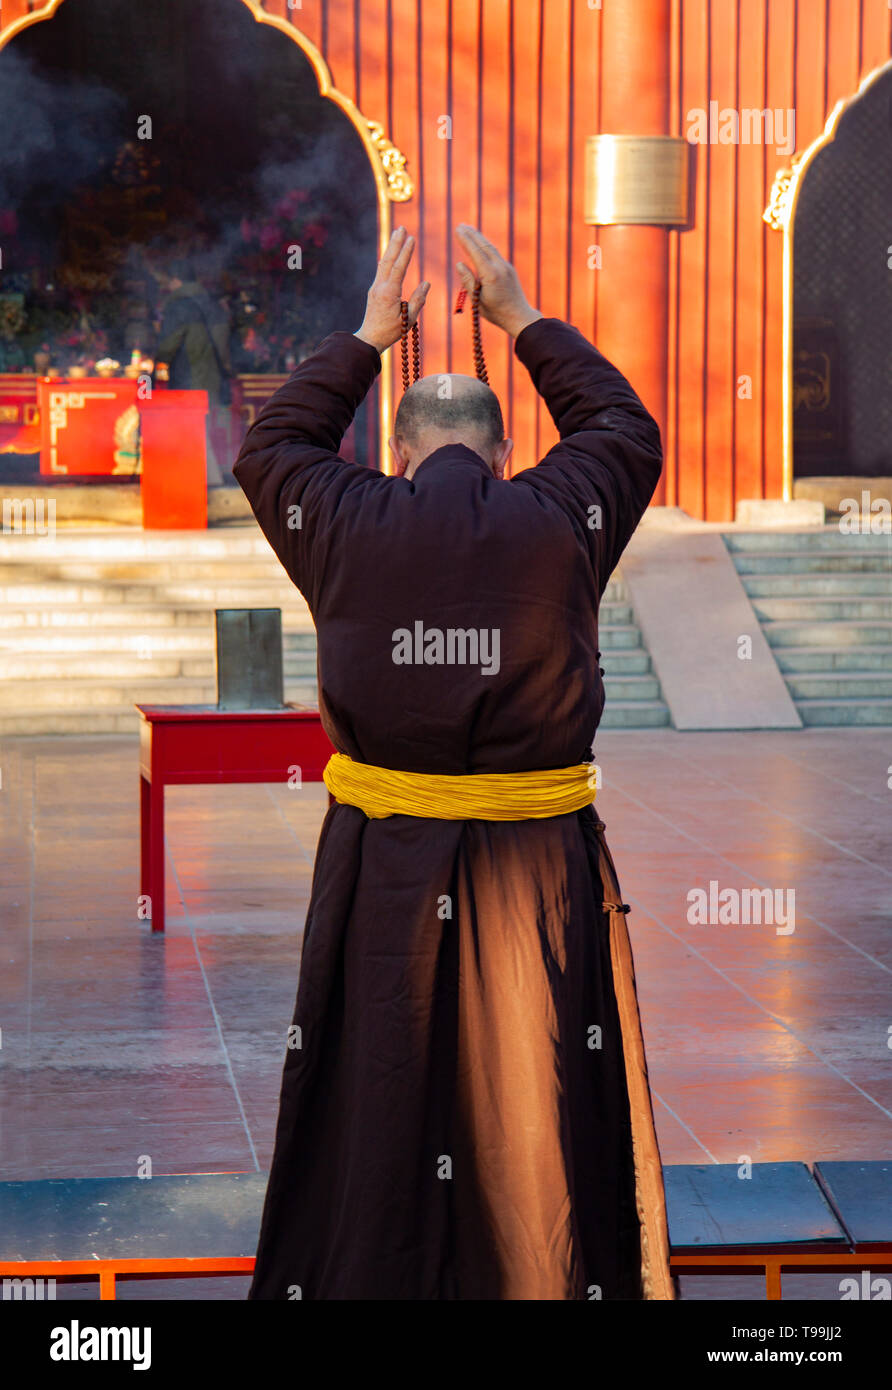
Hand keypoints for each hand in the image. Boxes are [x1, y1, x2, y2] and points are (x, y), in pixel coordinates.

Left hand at [355, 227, 429, 354]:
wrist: (370, 338)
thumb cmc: (391, 331)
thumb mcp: (409, 319)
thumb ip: (418, 300)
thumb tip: (426, 283)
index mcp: (389, 293)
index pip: (399, 268)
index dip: (405, 253)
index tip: (411, 238)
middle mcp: (380, 287)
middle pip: (389, 260)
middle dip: (396, 243)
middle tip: (402, 227)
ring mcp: (375, 287)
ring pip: (384, 263)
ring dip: (391, 247)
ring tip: (397, 233)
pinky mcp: (374, 290)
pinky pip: (382, 270)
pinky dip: (387, 258)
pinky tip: (390, 252)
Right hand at [455, 225, 542, 337]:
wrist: (519, 316)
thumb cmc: (496, 312)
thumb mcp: (477, 301)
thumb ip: (468, 281)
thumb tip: (459, 264)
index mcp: (490, 275)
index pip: (475, 253)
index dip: (466, 240)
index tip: (457, 230)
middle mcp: (500, 267)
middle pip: (484, 246)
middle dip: (472, 234)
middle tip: (461, 225)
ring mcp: (506, 267)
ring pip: (491, 248)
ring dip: (479, 238)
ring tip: (469, 230)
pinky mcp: (509, 269)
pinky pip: (496, 254)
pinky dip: (486, 246)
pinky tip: (481, 244)